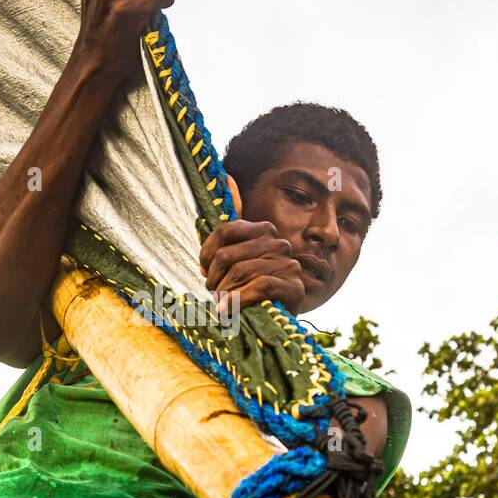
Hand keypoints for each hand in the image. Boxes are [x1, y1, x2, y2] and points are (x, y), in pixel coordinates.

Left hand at [199, 177, 305, 315]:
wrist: (278, 321)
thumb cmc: (251, 288)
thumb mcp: (238, 257)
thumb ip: (232, 228)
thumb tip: (227, 177)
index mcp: (264, 230)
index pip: (225, 230)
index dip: (207, 253)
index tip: (204, 271)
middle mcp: (278, 242)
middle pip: (228, 255)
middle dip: (214, 279)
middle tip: (214, 293)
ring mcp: (288, 264)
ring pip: (241, 272)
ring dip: (225, 294)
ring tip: (222, 305)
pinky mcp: (294, 286)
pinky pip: (259, 286)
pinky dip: (238, 301)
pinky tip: (229, 311)